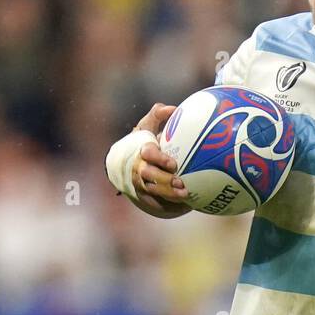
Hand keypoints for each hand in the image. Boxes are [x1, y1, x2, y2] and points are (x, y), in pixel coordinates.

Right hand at [129, 103, 190, 217]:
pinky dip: (170, 205)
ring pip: (154, 192)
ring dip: (169, 194)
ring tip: (185, 195)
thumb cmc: (143, 140)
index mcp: (142, 152)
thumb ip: (158, 114)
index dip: (159, 159)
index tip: (173, 163)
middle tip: (180, 182)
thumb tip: (174, 108)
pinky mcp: (145, 197)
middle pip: (150, 177)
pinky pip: (157, 203)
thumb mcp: (147, 125)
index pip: (148, 155)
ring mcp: (141, 185)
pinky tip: (186, 206)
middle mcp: (139, 169)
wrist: (128, 163)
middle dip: (165, 180)